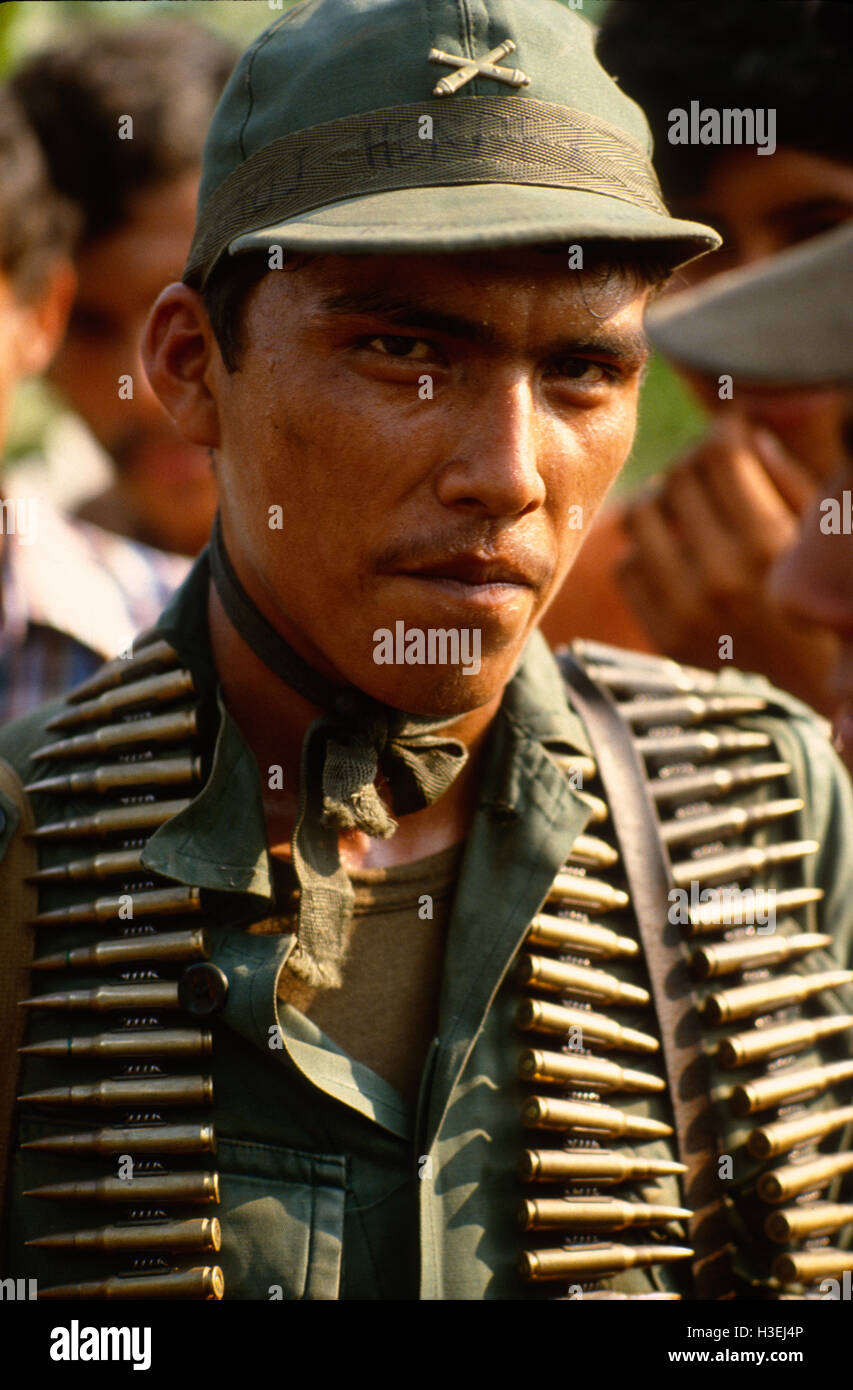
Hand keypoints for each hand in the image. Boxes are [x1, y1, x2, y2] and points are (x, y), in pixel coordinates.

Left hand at [618, 414, 838, 713]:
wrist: (813, 709)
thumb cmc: (830, 619)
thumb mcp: (823, 548)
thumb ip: (791, 486)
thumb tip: (749, 435)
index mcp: (768, 544)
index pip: (718, 452)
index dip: (726, 431)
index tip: (736, 434)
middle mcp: (719, 574)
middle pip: (677, 476)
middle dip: (696, 463)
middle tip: (713, 472)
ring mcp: (683, 607)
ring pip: (640, 516)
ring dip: (663, 504)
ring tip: (689, 512)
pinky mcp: (663, 634)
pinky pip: (627, 567)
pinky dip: (646, 553)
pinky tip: (676, 558)